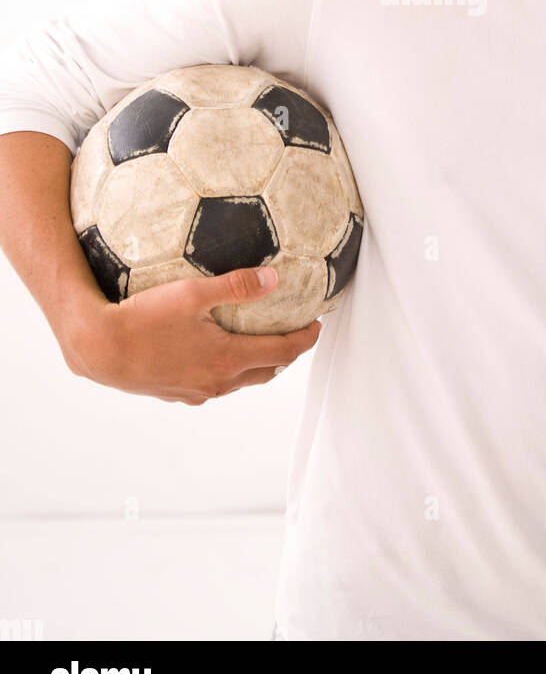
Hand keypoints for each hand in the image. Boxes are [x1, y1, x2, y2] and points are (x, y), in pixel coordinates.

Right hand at [64, 264, 321, 403]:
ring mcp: (197, 392)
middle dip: (286, 353)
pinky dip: (229, 371)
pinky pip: (215, 386)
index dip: (305, 340)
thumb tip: (274, 279)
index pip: (283, 352)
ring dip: (258, 365)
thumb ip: (236, 286)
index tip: (318, 326)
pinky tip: (217, 354)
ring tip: (262, 342)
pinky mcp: (178, 394)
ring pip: (240, 381)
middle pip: (267, 371)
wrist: (99, 349)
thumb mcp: (193, 293)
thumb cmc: (144, 318)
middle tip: (296, 333)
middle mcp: (218, 382)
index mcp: (228, 358)